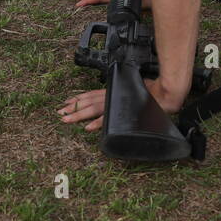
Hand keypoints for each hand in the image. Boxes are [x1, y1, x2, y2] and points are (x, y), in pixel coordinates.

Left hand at [58, 77, 183, 131]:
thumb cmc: (145, 96)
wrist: (160, 96)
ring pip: (93, 108)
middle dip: (73, 108)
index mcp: (111, 92)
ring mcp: (115, 103)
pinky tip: (87, 128)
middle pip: (88, 101)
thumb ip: (117, 101)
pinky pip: (107, 118)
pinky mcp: (121, 111)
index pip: (91, 94)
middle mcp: (111, 96)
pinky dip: (97, 123)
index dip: (78, 99)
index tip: (66, 103)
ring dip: (79, 115)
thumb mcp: (127, 96)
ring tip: (67, 120)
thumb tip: (109, 108)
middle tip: (60, 114)